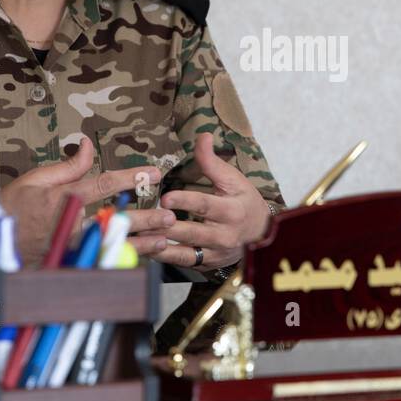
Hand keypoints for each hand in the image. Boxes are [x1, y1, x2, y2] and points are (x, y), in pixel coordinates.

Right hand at [0, 138, 177, 264]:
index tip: (154, 172)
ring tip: (165, 238)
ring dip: (142, 241)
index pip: (105, 184)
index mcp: (64, 197)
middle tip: (169, 213)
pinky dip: (125, 259)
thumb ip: (68, 165)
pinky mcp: (69, 262)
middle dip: (146, 216)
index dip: (132, 177)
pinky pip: (103, 261)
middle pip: (116, 218)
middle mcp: (71, 222)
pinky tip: (144, 257)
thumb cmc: (11, 207)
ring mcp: (71, 245)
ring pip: (113, 243)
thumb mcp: (36, 178)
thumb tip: (89, 144)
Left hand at [155, 131, 271, 270]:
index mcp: (231, 210)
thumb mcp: (233, 180)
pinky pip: (183, 262)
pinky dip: (164, 257)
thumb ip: (212, 161)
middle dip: (166, 227)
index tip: (165, 198)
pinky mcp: (208, 263)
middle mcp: (224, 234)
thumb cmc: (245, 203)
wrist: (262, 234)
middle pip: (191, 232)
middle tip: (143, 221)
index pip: (205, 205)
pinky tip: (147, 248)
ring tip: (139, 236)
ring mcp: (216, 252)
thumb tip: (202, 136)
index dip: (185, 202)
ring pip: (184, 252)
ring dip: (160, 244)